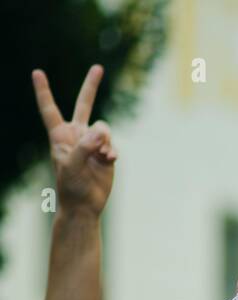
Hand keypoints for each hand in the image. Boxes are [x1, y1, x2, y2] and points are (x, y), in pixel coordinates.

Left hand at [32, 65, 116, 214]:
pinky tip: (109, 162)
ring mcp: (93, 143)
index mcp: (60, 136)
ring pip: (104, 128)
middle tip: (98, 68)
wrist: (85, 205)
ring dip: (105, 142)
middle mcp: (77, 135)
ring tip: (103, 157)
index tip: (37, 72)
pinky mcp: (106, 153)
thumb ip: (85, 146)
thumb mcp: (72, 165)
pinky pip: (113, 144)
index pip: (50, 109)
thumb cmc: (71, 187)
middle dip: (91, 87)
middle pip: (84, 105)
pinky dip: (112, 152)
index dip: (43, 91)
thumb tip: (101, 131)